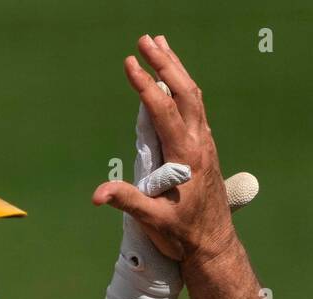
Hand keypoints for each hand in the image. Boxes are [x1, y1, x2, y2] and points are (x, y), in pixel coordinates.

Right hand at [93, 35, 245, 269]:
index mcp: (187, 157)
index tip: (129, 64)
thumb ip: (128, 202)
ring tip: (159, 43)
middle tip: (144, 40)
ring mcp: (205, 144)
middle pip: (185, 91)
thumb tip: (97, 194)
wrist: (215, 246)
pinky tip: (174, 78)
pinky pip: (195, 107)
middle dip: (164, 63)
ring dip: (176, 68)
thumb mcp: (155, 221)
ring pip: (193, 95)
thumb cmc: (184, 235)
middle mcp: (200, 144)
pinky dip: (183, 85)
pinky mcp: (205, 148)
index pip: (164, 111)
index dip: (146, 86)